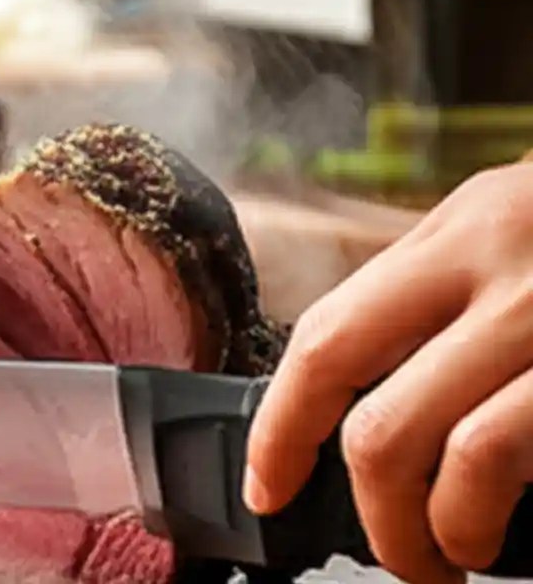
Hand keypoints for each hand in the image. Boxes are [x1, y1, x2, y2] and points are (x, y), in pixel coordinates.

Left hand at [245, 162, 532, 583]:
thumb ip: (441, 291)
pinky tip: (502, 538)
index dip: (282, 428)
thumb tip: (352, 393)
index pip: (328, 338)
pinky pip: (517, 458)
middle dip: (371, 516)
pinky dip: (494, 521)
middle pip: (380, 424)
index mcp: (463, 231)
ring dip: (436, 537)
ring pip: (456, 461)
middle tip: (391, 551)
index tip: (268, 484)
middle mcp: (511, 271)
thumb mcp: (514, 226)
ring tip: (451, 554)